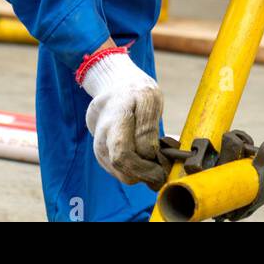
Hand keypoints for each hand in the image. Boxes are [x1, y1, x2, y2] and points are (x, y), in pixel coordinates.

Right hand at [79, 45, 168, 189]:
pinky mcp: (103, 156)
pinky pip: (122, 172)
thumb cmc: (135, 93)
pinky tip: (147, 158)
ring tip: (157, 160)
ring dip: (142, 174)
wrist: (113, 88)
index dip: (145, 168)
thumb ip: (148, 128)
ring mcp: (99, 148)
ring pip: (122, 175)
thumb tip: (150, 156)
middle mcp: (102, 138)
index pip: (123, 156)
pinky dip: (137, 171)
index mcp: (114, 121)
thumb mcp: (149, 100)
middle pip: (122, 171)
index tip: (164, 167)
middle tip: (164, 168)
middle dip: (146, 174)